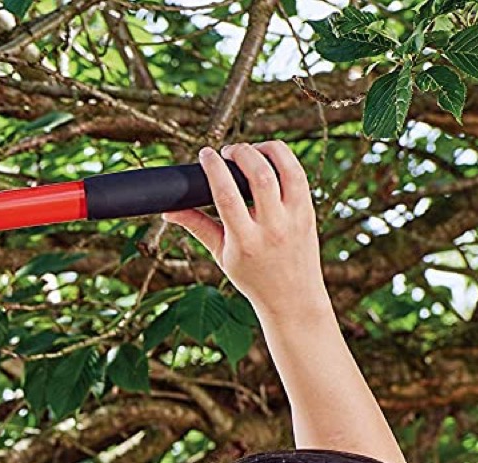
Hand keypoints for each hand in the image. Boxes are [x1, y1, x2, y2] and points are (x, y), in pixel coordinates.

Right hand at [162, 141, 328, 320]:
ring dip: (267, 150)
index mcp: (245, 241)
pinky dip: (284, 160)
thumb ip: (196, 227)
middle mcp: (273, 228)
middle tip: (228, 151)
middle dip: (242, 153)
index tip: (205, 154)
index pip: (227, 196)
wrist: (293, 297)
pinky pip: (300, 175)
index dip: (214, 169)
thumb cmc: (252, 276)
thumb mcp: (221, 254)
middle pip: (260, 176)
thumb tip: (167, 210)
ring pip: (287, 169)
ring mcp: (295, 218)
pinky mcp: (309, 211)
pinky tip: (268, 160)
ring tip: (250, 151)